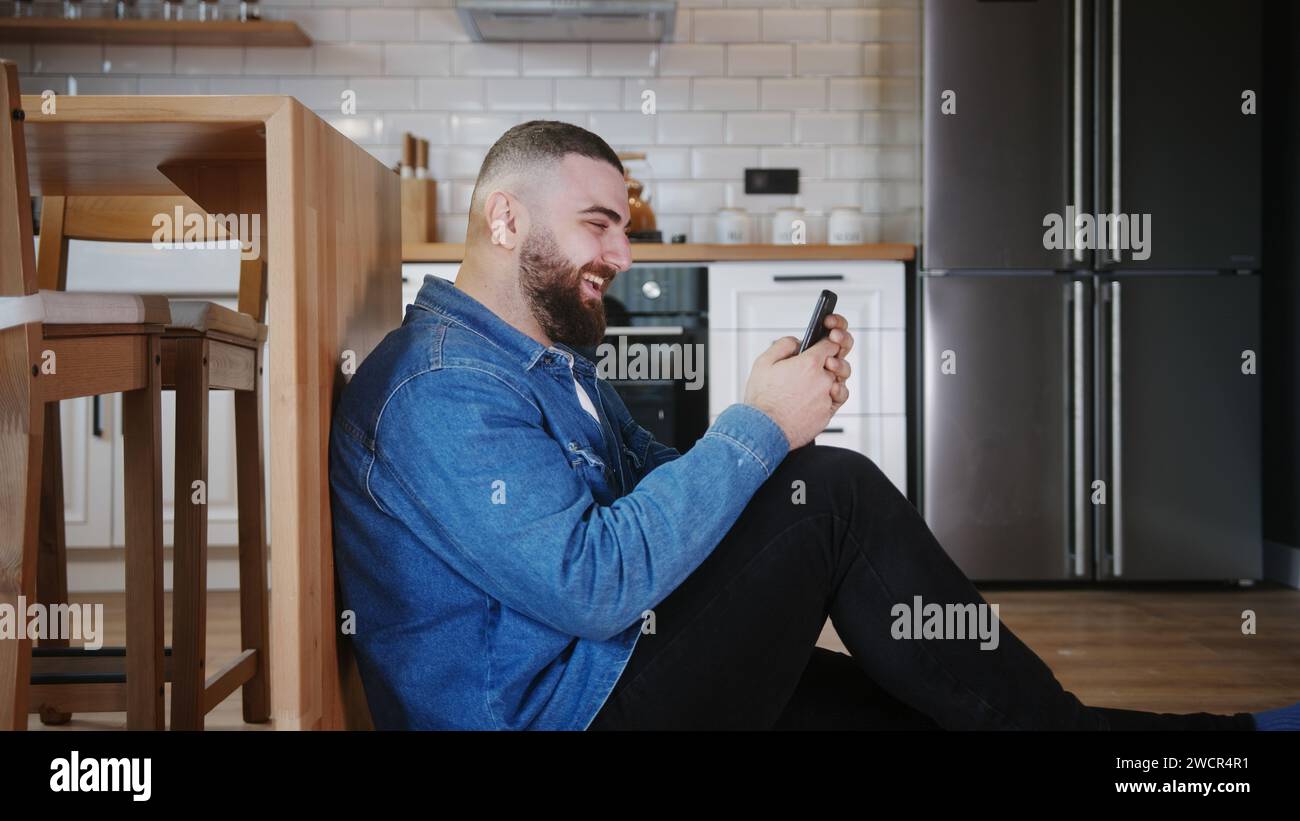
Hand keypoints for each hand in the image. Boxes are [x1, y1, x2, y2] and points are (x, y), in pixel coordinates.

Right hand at [742, 313, 852, 448]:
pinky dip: (834, 393)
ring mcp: (827, 397)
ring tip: (819, 376)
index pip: (831, 343)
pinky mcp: (827, 413)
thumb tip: (796, 342)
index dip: (829, 339)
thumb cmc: (762, 400)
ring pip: (841, 379)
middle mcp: (823, 379)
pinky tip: (823, 392)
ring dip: (833, 375)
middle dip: (831, 357)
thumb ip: (784, 344)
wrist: (763, 430)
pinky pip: (838, 398)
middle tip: (823, 358)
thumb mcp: (764, 362)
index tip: (825, 340)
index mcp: (809, 363)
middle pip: (838, 360)